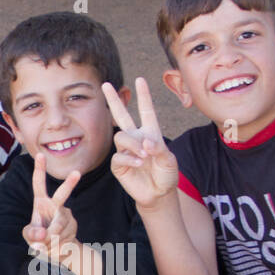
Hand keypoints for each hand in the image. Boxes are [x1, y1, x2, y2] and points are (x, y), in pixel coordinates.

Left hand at [23, 152, 80, 262]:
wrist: (59, 250)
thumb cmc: (39, 240)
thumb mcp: (30, 238)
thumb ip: (32, 235)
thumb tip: (43, 234)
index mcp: (41, 203)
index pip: (39, 184)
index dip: (39, 170)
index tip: (40, 155)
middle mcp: (55, 205)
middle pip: (62, 195)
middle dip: (69, 184)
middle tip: (77, 173)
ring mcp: (66, 214)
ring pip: (58, 226)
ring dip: (50, 239)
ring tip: (48, 243)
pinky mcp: (73, 224)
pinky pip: (63, 236)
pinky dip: (57, 244)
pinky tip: (58, 244)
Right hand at [106, 77, 178, 206]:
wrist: (158, 194)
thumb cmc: (166, 175)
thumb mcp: (169, 161)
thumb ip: (159, 149)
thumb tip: (145, 142)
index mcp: (150, 133)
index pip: (146, 111)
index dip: (143, 96)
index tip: (140, 80)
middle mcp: (136, 138)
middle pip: (122, 115)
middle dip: (114, 100)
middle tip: (106, 85)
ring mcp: (126, 150)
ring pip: (121, 137)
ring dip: (132, 144)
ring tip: (144, 155)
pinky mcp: (119, 164)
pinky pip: (118, 156)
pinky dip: (130, 158)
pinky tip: (139, 163)